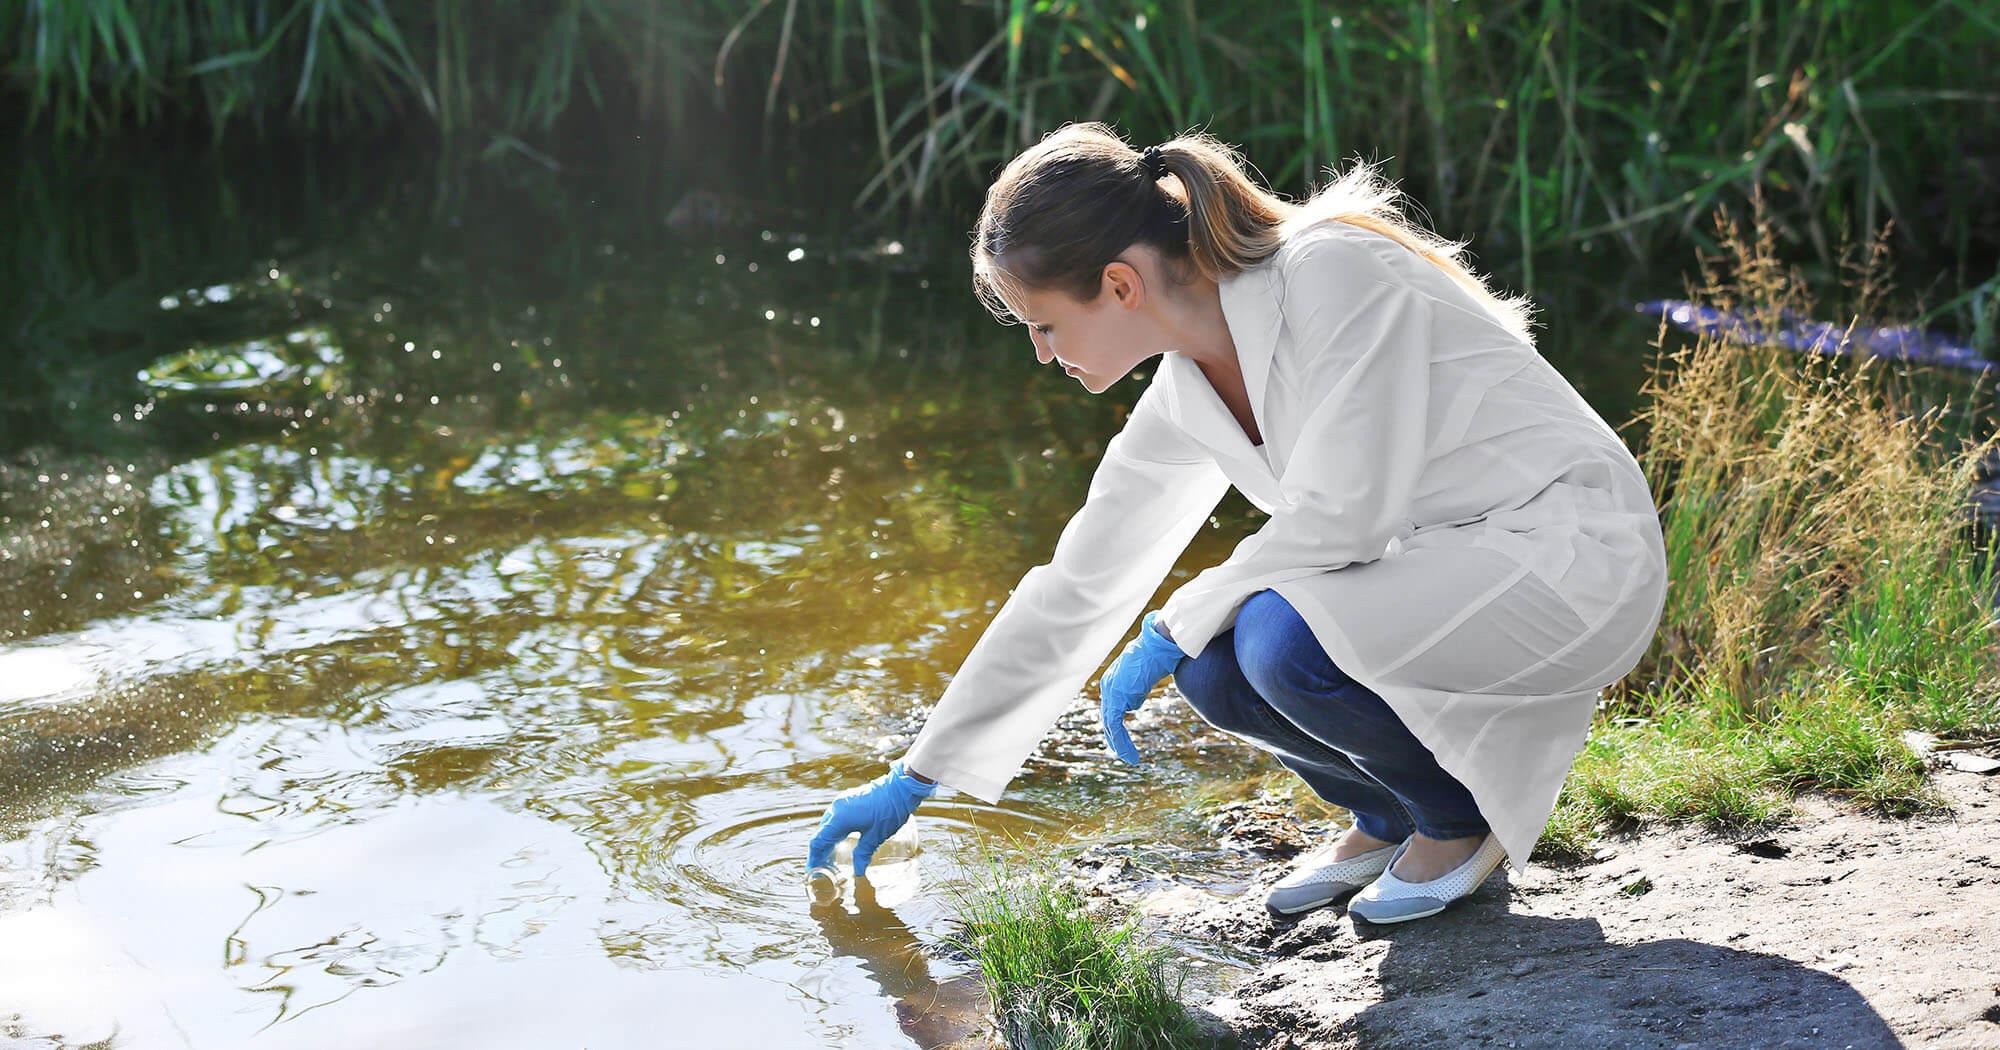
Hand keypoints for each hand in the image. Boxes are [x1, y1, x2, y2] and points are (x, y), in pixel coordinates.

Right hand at [807, 758, 937, 878]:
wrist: (900, 788)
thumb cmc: (889, 811)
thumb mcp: (876, 836)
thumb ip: (863, 854)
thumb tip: (858, 872)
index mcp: (839, 819)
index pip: (819, 841)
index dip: (814, 857)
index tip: (813, 870)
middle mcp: (836, 809)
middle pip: (822, 833)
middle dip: (820, 850)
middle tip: (822, 867)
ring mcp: (842, 801)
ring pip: (828, 824)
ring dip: (827, 840)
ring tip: (831, 856)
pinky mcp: (849, 799)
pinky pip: (836, 817)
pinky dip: (834, 830)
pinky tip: (841, 839)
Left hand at [1096, 610, 1184, 765]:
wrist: (1157, 647)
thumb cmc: (1159, 654)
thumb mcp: (1148, 672)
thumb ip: (1142, 683)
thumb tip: (1142, 692)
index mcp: (1114, 678)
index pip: (1111, 705)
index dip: (1115, 723)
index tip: (1121, 736)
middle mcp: (1108, 685)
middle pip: (1108, 717)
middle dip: (1115, 737)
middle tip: (1123, 753)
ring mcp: (1110, 692)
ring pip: (1111, 725)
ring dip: (1120, 744)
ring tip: (1130, 759)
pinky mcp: (1116, 699)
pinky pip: (1115, 726)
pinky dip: (1122, 742)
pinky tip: (1129, 755)